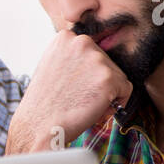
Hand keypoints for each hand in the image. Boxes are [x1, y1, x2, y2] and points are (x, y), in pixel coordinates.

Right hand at [6, 30, 133, 152]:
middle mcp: (82, 42)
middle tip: (78, 98)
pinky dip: (116, 104)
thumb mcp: (51, 66)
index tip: (75, 86)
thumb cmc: (43, 103)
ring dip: (106, 94)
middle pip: (106, 62)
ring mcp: (97, 59)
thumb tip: (91, 60)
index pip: (92, 51)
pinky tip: (95, 111)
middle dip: (97, 82)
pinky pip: (126, 90)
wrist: (38, 126)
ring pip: (117, 76)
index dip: (86, 73)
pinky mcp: (109, 78)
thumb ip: (71, 57)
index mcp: (66, 37)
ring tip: (83, 105)